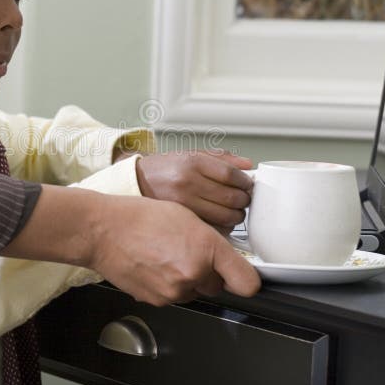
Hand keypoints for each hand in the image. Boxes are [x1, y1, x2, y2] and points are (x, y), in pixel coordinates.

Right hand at [3, 185, 259, 304]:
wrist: (103, 231)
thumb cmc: (140, 216)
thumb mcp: (186, 215)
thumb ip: (211, 240)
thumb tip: (226, 259)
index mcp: (206, 247)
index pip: (247, 282)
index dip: (246, 279)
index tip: (244, 276)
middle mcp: (194, 273)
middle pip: (217, 286)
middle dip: (208, 272)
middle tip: (188, 252)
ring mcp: (175, 291)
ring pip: (194, 291)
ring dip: (187, 279)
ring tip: (166, 255)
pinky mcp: (158, 301)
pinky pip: (174, 296)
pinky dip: (168, 284)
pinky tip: (154, 264)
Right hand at [135, 151, 253, 231]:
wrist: (136, 184)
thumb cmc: (164, 169)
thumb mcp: (191, 154)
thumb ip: (221, 159)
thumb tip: (247, 165)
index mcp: (192, 162)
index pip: (231, 174)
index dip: (245, 182)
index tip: (248, 185)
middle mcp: (187, 182)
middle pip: (231, 197)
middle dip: (244, 201)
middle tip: (243, 200)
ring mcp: (183, 204)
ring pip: (224, 216)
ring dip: (235, 216)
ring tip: (233, 211)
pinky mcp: (180, 221)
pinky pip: (212, 229)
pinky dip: (222, 228)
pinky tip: (219, 221)